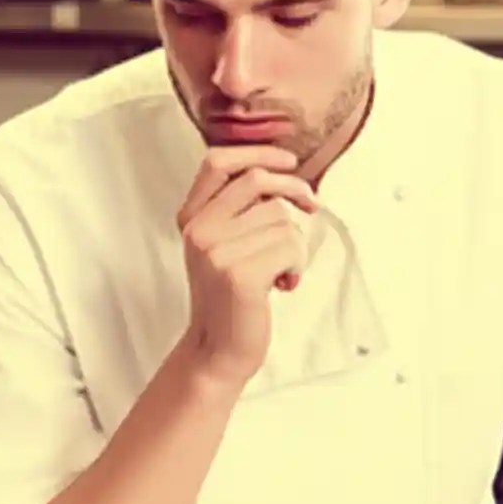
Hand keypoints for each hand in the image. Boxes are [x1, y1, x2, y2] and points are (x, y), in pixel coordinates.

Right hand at [176, 145, 318, 387]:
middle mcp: (199, 231)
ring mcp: (216, 252)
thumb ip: (239, 212)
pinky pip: (290, 246)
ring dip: (295, 244)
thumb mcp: (222, 248)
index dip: (257, 152)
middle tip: (311, 205)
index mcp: (191, 219)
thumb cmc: (231, 299)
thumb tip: (286, 176)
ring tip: (280, 271)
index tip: (288, 160)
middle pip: (258, 181)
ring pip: (281, 218)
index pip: (217, 163)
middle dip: (294, 189)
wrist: (217, 351)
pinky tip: (283, 286)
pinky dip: (297, 265)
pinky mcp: (240, 274)